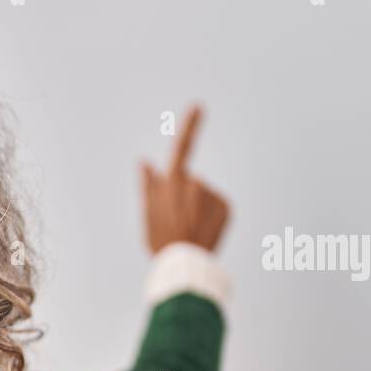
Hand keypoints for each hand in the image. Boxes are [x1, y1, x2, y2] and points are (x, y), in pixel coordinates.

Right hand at [140, 105, 230, 253]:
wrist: (185, 263)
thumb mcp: (148, 212)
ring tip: (188, 229)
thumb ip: (148, 183)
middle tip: (174, 222)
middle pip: (188, 182)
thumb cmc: (161, 240)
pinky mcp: (226, 206)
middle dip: (183, 196)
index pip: (182, 147)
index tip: (198, 106)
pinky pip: (216, 205)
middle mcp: (196, 183)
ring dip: (196, 207)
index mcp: (173, 182)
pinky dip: (210, 215)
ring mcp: (212, 195)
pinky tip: (202, 230)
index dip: (190, 125)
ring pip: (202, 195)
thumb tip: (144, 161)